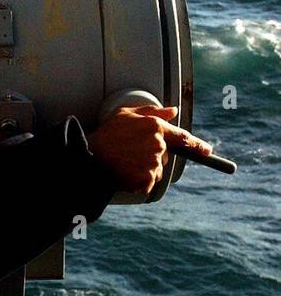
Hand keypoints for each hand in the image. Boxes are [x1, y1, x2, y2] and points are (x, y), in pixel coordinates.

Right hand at [87, 105, 213, 193]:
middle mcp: (158, 144)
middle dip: (150, 157)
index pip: (183, 137)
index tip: (207, 150)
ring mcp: (153, 163)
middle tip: (129, 154)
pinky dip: (138, 182)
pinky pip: (148, 183)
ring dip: (143, 170)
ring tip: (125, 163)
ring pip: (156, 171)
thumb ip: (152, 112)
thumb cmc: (105, 135)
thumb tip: (172, 111)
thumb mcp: (125, 115)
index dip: (197, 145)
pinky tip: (125, 173)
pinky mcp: (147, 179)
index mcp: (155, 127)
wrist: (88, 157)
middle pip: (164, 157)